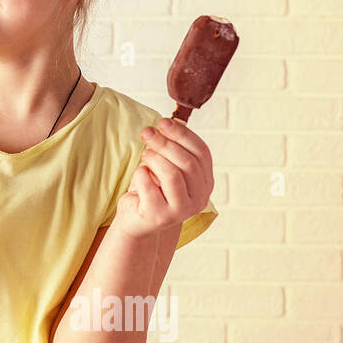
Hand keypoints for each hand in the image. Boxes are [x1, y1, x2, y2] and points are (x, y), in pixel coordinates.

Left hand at [111, 116, 213, 239]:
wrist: (137, 219)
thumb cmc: (152, 188)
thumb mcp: (166, 166)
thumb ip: (172, 148)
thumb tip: (167, 122)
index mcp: (206, 182)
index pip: (202, 152)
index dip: (183, 134)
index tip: (163, 122)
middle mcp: (199, 198)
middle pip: (187, 162)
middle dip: (165, 143)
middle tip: (147, 133)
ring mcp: (181, 210)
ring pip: (172, 174)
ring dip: (154, 158)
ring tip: (145, 155)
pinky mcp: (160, 217)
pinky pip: (149, 186)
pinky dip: (141, 174)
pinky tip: (140, 176)